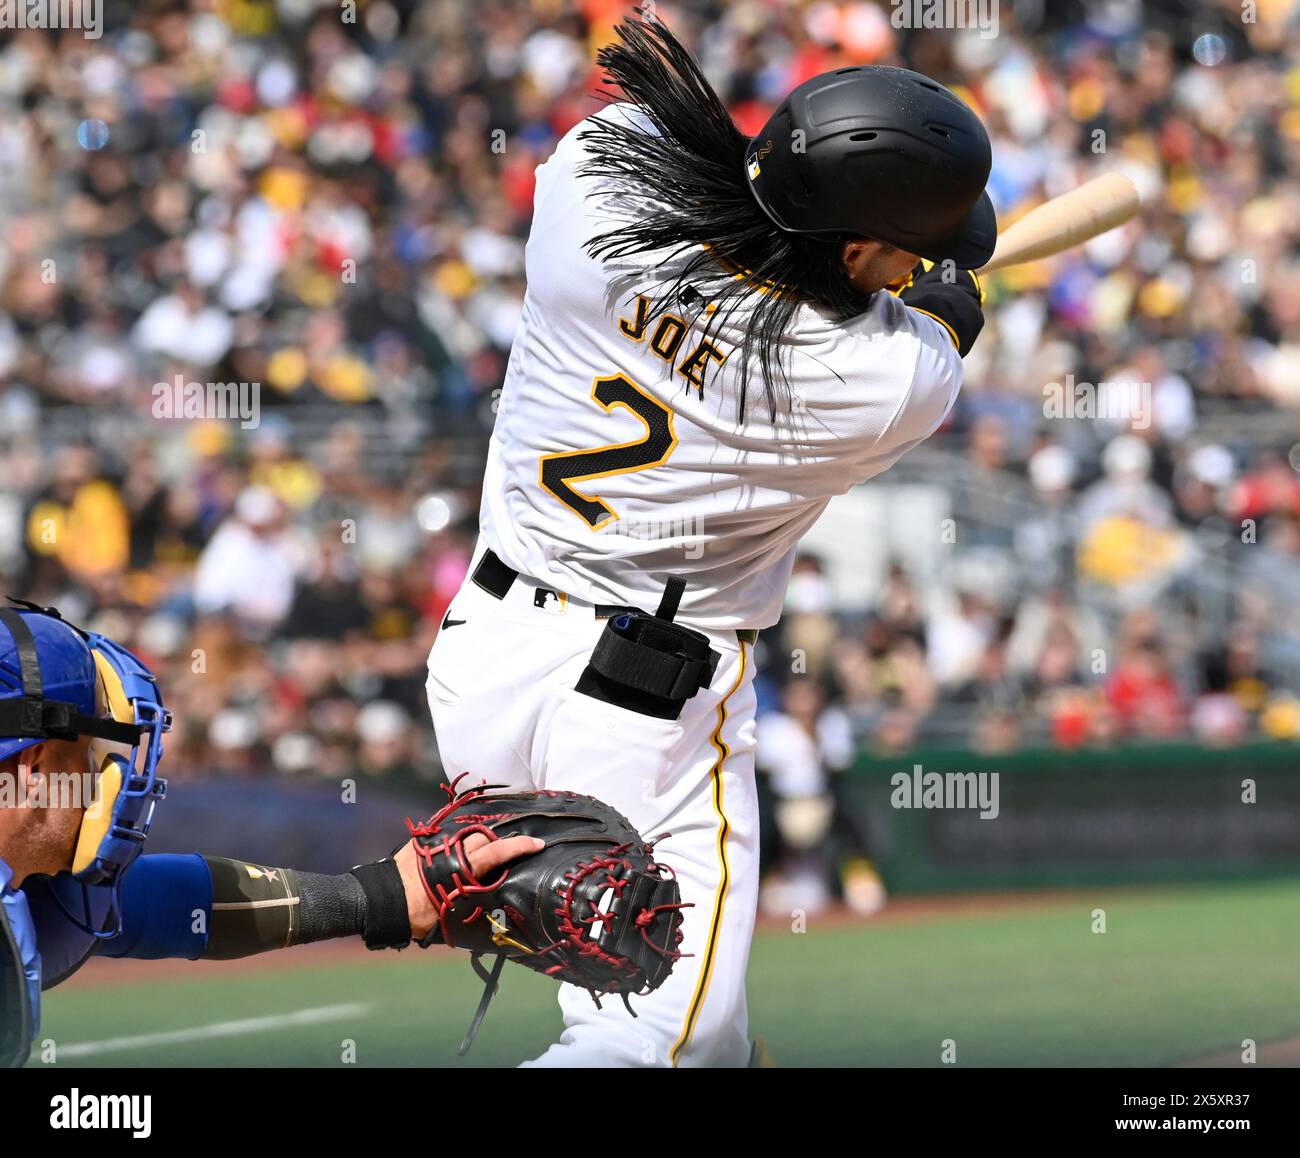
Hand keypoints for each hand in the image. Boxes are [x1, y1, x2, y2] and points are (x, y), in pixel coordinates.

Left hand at [395, 832, 543, 941]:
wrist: (383, 901)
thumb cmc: (417, 915)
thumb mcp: (450, 917)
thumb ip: (473, 907)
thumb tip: (494, 914)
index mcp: (463, 868)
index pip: (498, 852)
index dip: (520, 846)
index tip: (537, 843)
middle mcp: (452, 850)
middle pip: (484, 837)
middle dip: (498, 842)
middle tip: (507, 852)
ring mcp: (437, 843)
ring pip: (466, 833)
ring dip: (477, 840)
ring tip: (484, 850)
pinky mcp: (423, 842)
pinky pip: (447, 835)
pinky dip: (457, 840)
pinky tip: (459, 848)